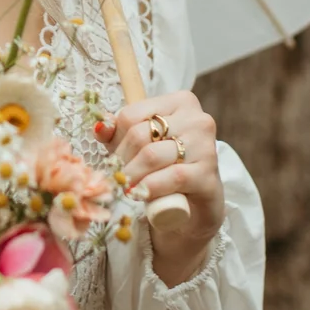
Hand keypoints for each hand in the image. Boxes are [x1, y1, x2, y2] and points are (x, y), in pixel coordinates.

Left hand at [95, 91, 224, 285]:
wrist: (195, 207)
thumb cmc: (165, 168)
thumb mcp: (139, 147)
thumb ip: (118, 133)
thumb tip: (100, 126)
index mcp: (181, 102)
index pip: (132, 114)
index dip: (116, 138)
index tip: (113, 156)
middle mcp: (197, 119)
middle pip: (140, 134)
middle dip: (121, 158)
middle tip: (114, 175)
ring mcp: (206, 146)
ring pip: (152, 155)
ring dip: (131, 174)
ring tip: (123, 186)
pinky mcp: (208, 175)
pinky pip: (172, 177)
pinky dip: (150, 187)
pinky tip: (140, 194)